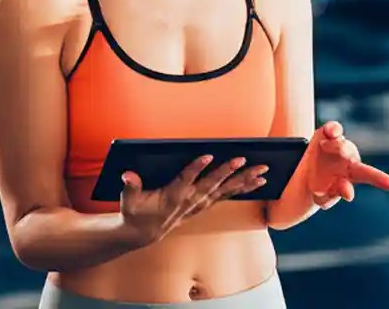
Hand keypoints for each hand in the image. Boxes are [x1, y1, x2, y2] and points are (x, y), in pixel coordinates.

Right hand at [119, 155, 267, 244]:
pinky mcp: (206, 204)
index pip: (185, 179)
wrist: (145, 233)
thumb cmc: (136, 211)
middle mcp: (190, 200)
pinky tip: (259, 181)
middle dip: (228, 171)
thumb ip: (130, 186)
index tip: (207, 155)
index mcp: (172, 195)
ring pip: (226, 190)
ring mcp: (201, 203)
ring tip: (262, 172)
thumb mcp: (129, 200)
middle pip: (212, 184)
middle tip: (243, 158)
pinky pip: (229, 195)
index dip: (195, 168)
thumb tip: (126, 174)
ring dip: (245, 180)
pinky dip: (245, 188)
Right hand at [306, 121, 388, 209]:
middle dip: (357, 160)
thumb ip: (334, 196)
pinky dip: (333, 128)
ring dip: (337, 146)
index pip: (370, 175)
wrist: (305, 173)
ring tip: (325, 146)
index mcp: (353, 174)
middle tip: (347, 158)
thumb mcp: (323, 198)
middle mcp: (350, 158)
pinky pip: (333, 128)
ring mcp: (339, 145)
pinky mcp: (327, 133)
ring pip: (343, 144)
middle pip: (356, 157)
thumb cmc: (320, 187)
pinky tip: (331, 132)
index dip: (380, 179)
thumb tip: (349, 194)